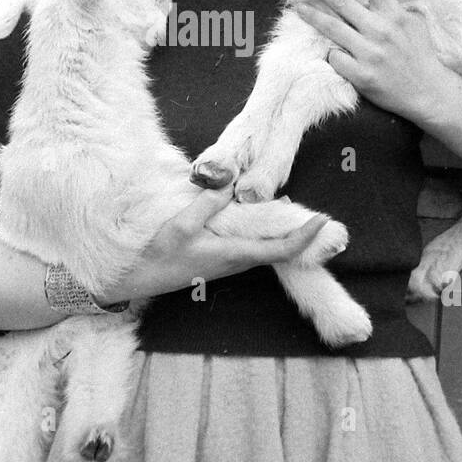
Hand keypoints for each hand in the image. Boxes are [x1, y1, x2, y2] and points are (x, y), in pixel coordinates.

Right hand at [98, 185, 332, 302]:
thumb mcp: (181, 225)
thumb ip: (208, 203)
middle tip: (311, 210)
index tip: (322, 221)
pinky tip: (254, 214)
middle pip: (279, 248)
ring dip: (278, 230)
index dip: (305, 236)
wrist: (138, 280)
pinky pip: (250, 246)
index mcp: (234, 255)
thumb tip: (230, 182)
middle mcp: (237, 262)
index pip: (282, 249)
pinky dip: (260, 231)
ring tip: (286, 205)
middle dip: (297, 230)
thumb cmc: (159, 255)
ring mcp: (229, 263)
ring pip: (265, 247)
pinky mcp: (220, 260)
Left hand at [287, 0, 452, 123]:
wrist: (428, 93)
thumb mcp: (415, 23)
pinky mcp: (362, 75)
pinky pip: (336, 58)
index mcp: (395, 15)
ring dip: (311, 14)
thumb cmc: (420, 55)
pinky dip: (333, 54)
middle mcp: (381, 31)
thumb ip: (397, 7)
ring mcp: (370, 53)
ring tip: (297, 5)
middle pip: (341, 1)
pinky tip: (333, 53)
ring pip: (331, 28)